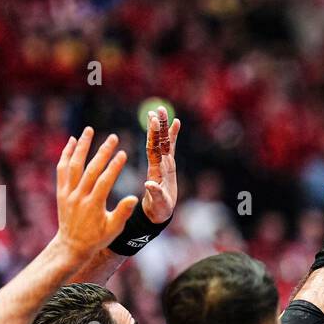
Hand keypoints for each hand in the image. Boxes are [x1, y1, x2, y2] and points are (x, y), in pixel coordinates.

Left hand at [55, 127, 138, 255]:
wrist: (71, 246)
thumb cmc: (96, 239)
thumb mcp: (113, 230)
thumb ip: (122, 213)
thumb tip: (134, 198)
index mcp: (93, 205)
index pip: (104, 181)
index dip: (114, 167)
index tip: (123, 153)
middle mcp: (78, 197)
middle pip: (90, 169)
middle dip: (102, 152)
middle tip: (113, 137)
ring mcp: (68, 193)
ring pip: (74, 165)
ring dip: (81, 146)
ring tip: (89, 130)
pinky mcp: (61, 191)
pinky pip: (62, 169)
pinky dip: (66, 154)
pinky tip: (72, 141)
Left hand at [141, 107, 181, 223]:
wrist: (158, 213)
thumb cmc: (157, 210)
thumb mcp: (157, 203)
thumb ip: (154, 193)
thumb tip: (148, 184)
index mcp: (155, 171)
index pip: (153, 149)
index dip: (154, 135)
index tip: (153, 120)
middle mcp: (159, 164)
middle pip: (158, 141)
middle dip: (158, 126)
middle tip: (157, 109)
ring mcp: (164, 163)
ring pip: (164, 142)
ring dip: (164, 126)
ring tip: (163, 110)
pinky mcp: (169, 165)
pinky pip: (171, 147)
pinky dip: (173, 135)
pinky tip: (175, 123)